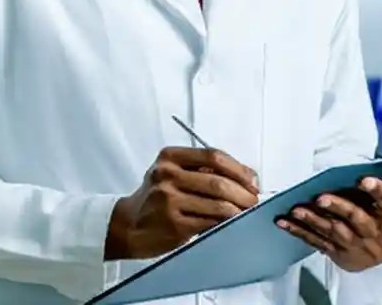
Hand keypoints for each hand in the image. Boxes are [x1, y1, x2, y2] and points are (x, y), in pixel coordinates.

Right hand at [105, 147, 259, 260]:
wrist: (128, 225)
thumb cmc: (155, 198)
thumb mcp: (171, 173)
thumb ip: (202, 169)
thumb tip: (246, 175)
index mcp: (169, 157)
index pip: (213, 156)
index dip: (238, 168)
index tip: (252, 179)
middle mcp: (167, 175)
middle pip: (218, 181)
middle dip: (243, 192)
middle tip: (253, 199)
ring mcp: (169, 200)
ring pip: (217, 204)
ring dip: (238, 209)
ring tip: (245, 211)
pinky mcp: (174, 224)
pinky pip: (209, 221)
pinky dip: (225, 222)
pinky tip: (229, 222)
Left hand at [275, 159, 381, 271]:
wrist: (381, 257)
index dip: (378, 191)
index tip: (364, 177)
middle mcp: (376, 233)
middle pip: (357, 219)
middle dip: (340, 207)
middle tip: (323, 195)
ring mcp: (353, 244)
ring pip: (332, 231)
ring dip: (314, 219)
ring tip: (298, 206)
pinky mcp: (333, 250)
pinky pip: (313, 240)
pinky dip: (297, 229)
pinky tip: (282, 218)